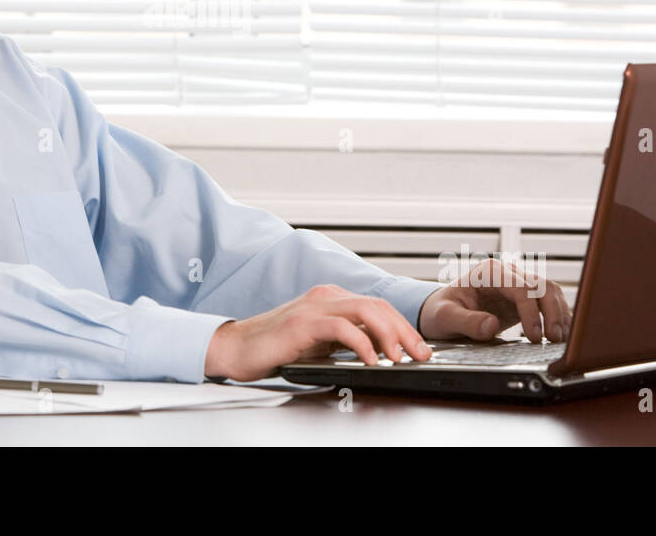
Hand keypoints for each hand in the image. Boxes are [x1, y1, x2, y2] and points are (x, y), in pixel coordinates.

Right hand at [204, 284, 433, 381]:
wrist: (235, 348)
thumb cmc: (274, 348)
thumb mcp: (319, 343)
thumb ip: (345, 340)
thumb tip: (379, 351)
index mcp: (331, 298)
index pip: (378, 307)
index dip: (403, 327)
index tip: (420, 348)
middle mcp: (325, 296)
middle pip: (378, 306)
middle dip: (405, 331)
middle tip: (420, 354)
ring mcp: (314, 306)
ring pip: (365, 310)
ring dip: (389, 335)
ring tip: (399, 357)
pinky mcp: (302, 322)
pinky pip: (342, 327)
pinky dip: (362, 343)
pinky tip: (370, 360)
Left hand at [417, 258, 570, 342]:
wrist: (439, 311)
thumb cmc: (440, 311)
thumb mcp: (445, 318)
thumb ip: (466, 322)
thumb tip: (491, 326)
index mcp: (488, 272)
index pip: (520, 287)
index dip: (531, 312)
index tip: (534, 336)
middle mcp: (506, 273)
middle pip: (541, 285)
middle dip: (552, 312)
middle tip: (554, 339)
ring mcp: (516, 283)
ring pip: (550, 290)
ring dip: (559, 313)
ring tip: (559, 339)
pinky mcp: (523, 298)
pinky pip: (548, 301)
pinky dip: (558, 315)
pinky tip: (561, 333)